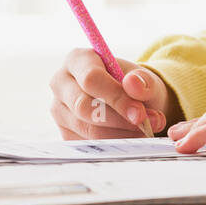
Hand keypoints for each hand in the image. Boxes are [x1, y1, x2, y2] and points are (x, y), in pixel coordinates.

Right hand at [50, 48, 170, 138]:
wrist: (130, 99)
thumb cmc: (133, 84)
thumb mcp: (144, 77)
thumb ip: (142, 80)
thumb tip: (133, 84)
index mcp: (77, 60)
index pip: (91, 79)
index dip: (116, 97)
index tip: (140, 113)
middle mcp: (61, 84)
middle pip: (83, 107)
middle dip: (119, 120)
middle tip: (145, 125)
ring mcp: (59, 111)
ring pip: (86, 129)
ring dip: (120, 135)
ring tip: (144, 131)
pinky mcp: (65, 133)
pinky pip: (88, 144)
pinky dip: (113, 144)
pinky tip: (131, 139)